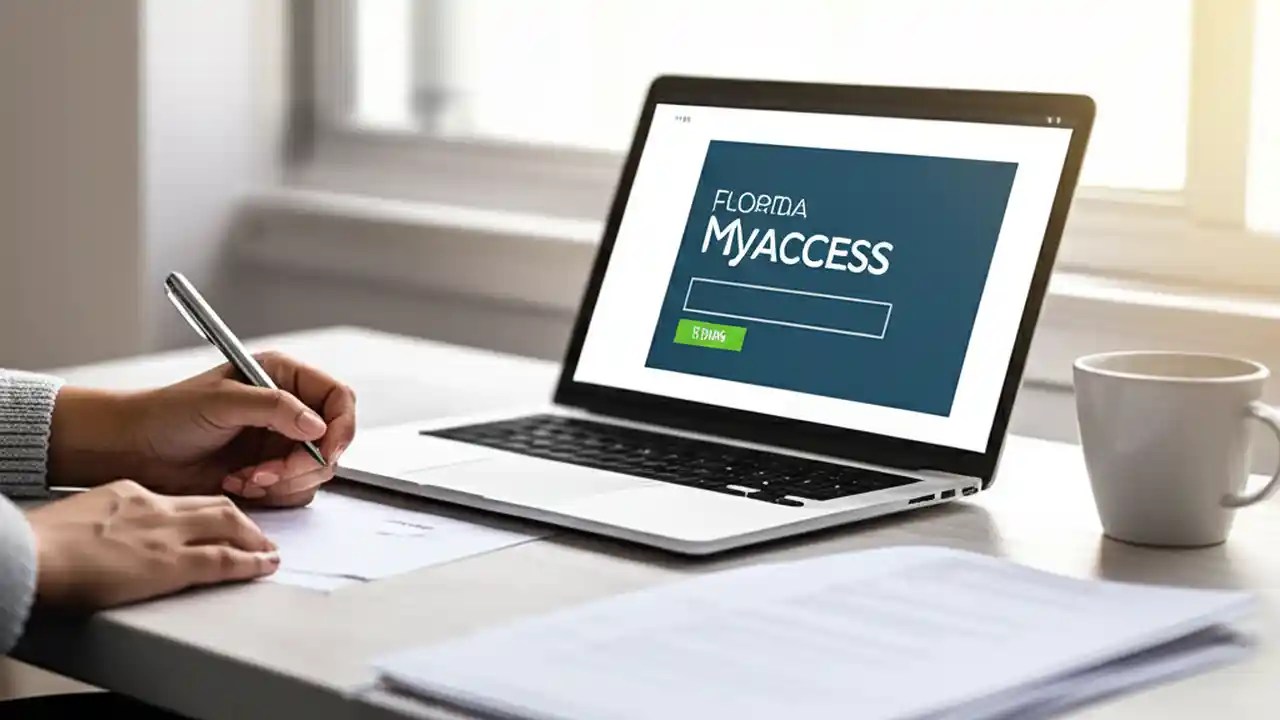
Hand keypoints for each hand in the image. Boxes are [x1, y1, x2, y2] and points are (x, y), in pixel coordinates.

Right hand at [26, 480, 278, 608]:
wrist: (32, 554)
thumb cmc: (43, 543)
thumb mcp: (82, 518)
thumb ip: (106, 522)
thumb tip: (108, 539)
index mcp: (131, 493)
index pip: (183, 499)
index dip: (208, 510)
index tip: (218, 519)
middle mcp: (156, 507)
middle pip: (216, 506)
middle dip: (243, 520)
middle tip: (260, 534)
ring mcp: (166, 534)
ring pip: (229, 525)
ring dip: (256, 538)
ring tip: (270, 551)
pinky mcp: (170, 564)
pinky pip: (224, 560)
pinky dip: (252, 562)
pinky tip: (265, 566)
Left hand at [49, 351, 356, 506]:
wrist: (135, 451)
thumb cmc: (166, 415)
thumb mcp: (221, 401)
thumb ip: (273, 407)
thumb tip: (317, 425)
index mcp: (283, 378)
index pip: (338, 398)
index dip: (341, 426)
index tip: (326, 450)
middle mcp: (289, 409)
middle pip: (333, 441)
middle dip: (303, 463)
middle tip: (268, 471)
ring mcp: (281, 442)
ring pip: (316, 470)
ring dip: (284, 481)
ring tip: (245, 476)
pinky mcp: (271, 471)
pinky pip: (296, 491)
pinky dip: (271, 494)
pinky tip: (238, 482)